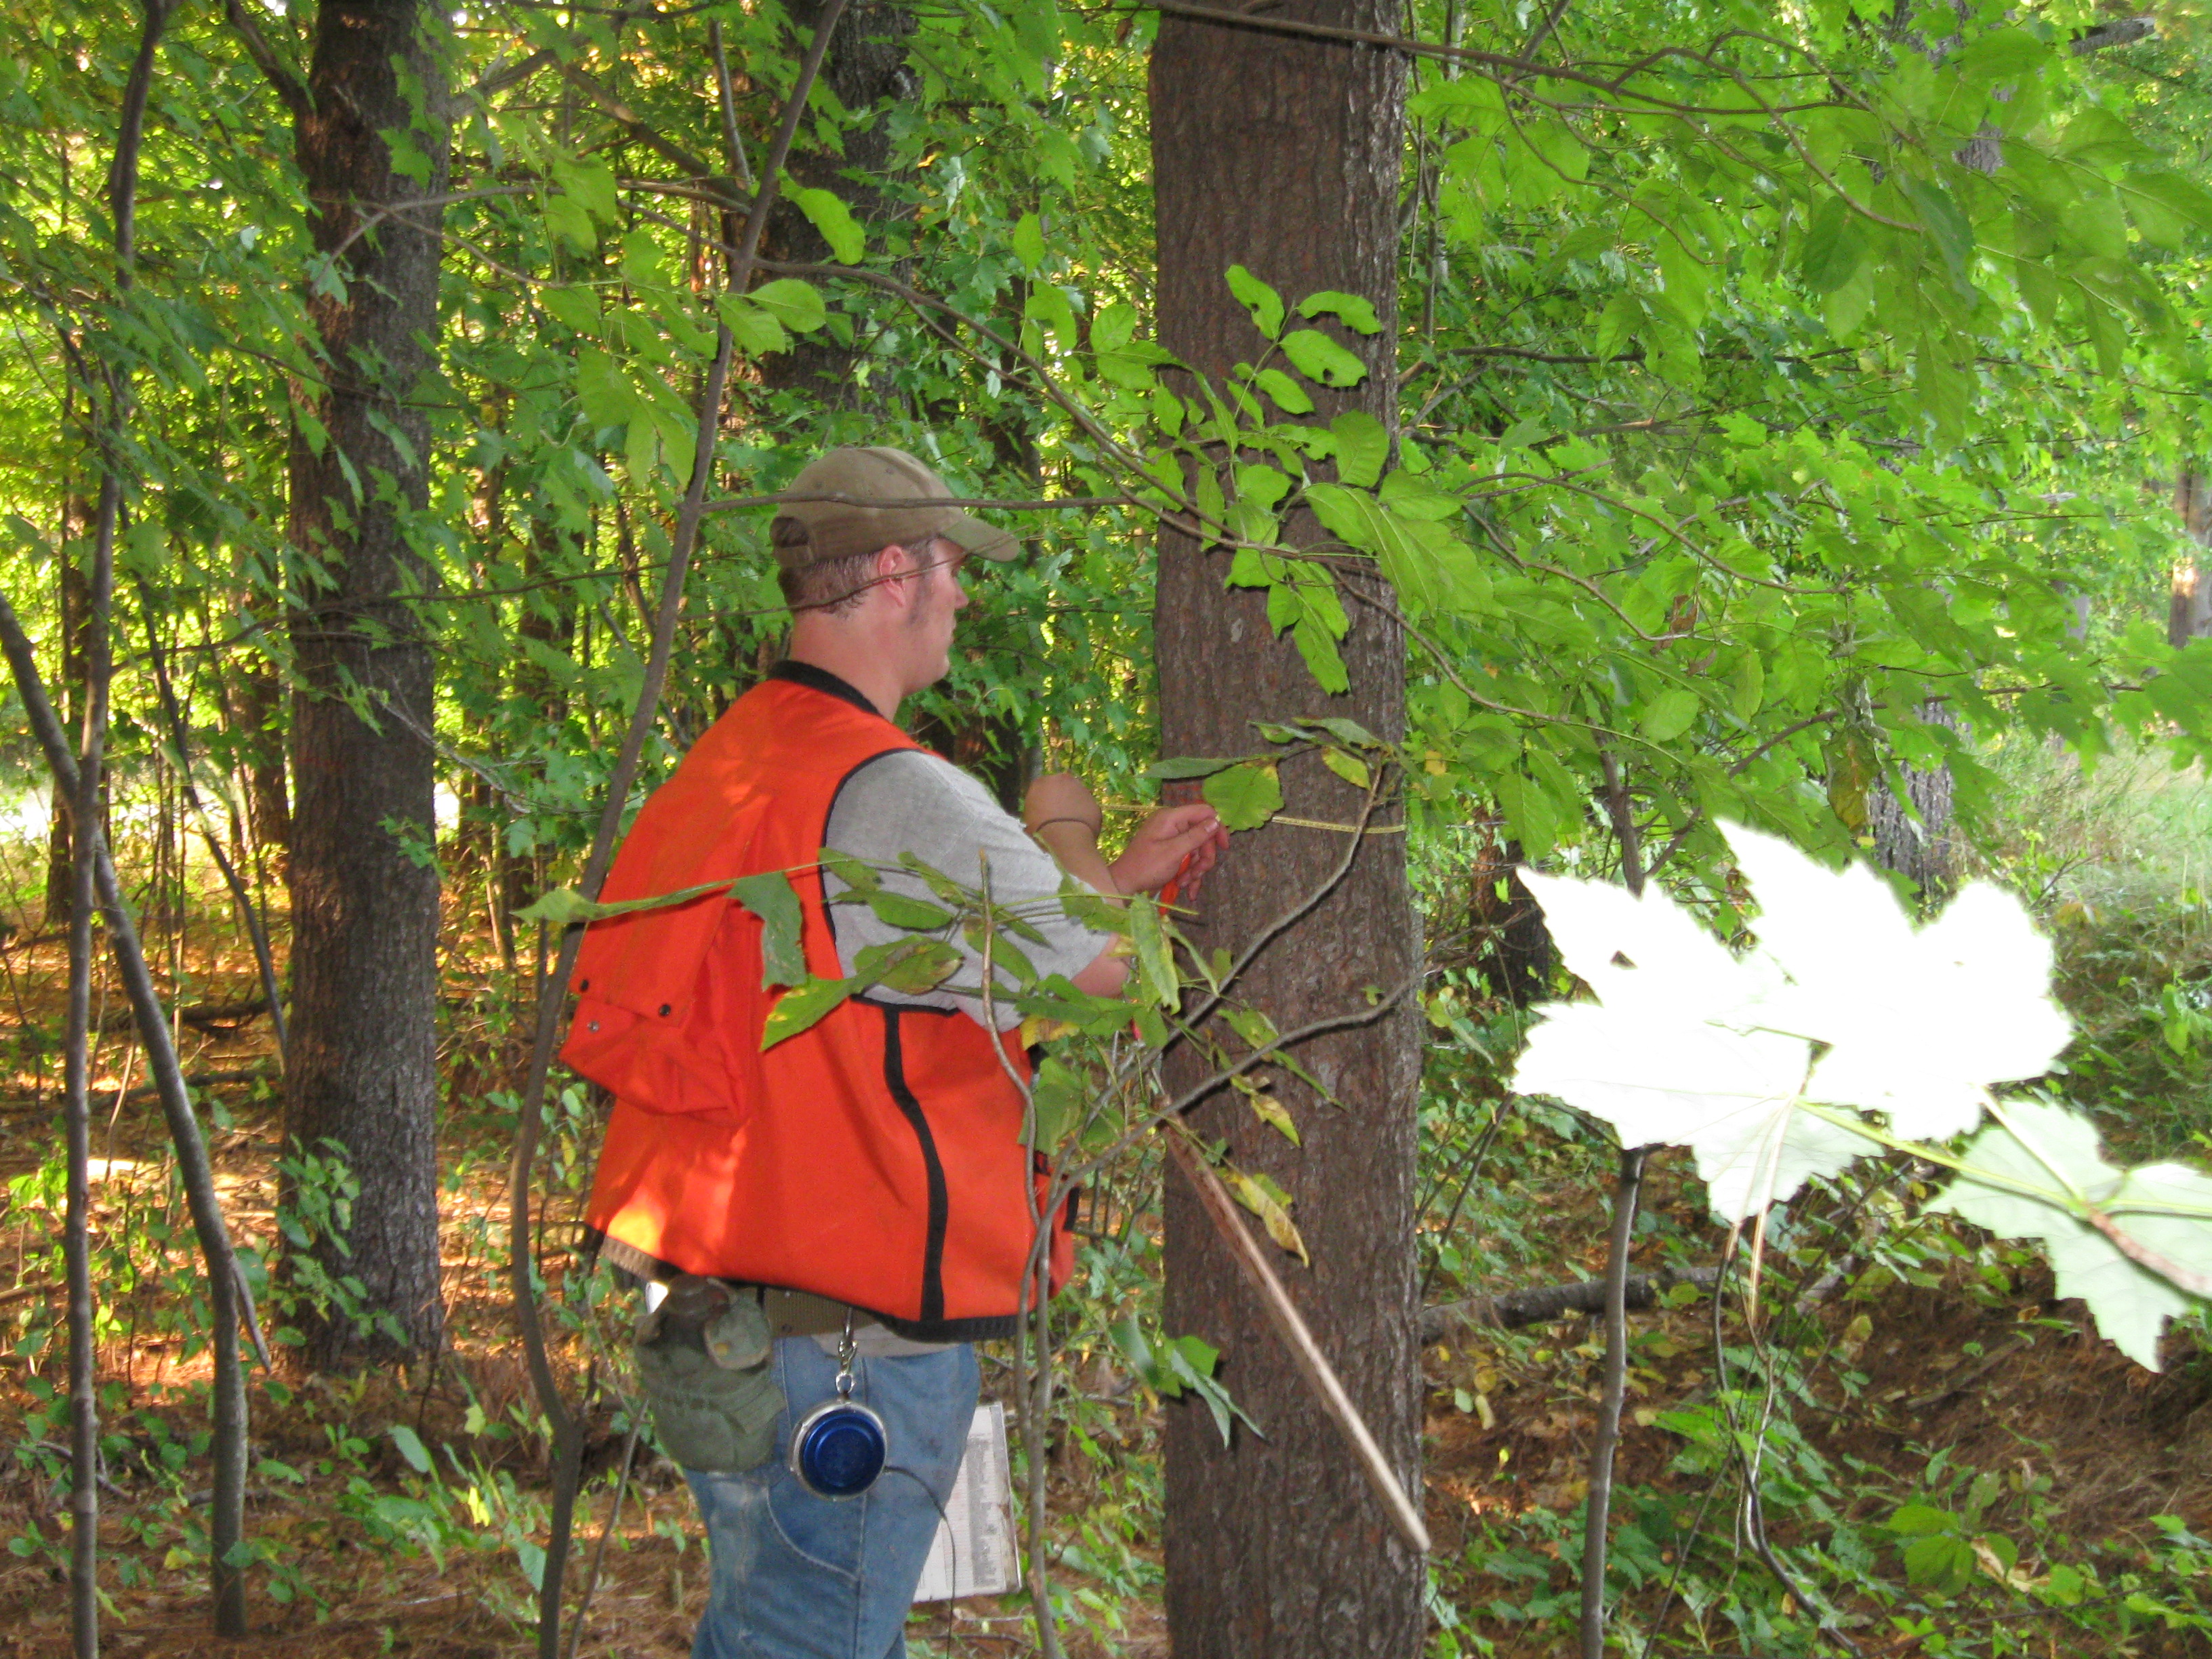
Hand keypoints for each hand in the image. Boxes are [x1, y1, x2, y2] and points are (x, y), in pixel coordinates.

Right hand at [1023, 772, 1102, 838]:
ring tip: (1070, 823)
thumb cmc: (1041, 828)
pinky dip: (1084, 814)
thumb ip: (1035, 809)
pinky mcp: (1094, 801)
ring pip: (1076, 795)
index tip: (1044, 810)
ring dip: (1074, 804)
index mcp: (1042, 782)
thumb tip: (1041, 813)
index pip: (1041, 787)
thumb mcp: (1029, 818)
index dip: (1043, 799)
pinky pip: (1087, 807)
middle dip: (1060, 797)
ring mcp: (1081, 788)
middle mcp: (1062, 779)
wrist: (1066, 836)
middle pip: (1061, 787)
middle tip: (1058, 814)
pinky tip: (1080, 827)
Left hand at [1110, 803, 1227, 897]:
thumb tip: (1216, 820)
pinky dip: (1190, 873)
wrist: (1125, 886)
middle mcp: (1172, 824)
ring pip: (1197, 850)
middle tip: (1199, 873)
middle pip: (1202, 834)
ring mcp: (1172, 839)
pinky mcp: (1171, 852)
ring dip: (1196, 869)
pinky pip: (1188, 859)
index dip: (1217, 827)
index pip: (1204, 812)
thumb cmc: (1146, 867)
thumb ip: (1195, 836)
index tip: (1224, 847)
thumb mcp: (1173, 852)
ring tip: (1186, 884)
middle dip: (1203, 857)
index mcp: (1171, 818)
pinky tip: (1188, 889)